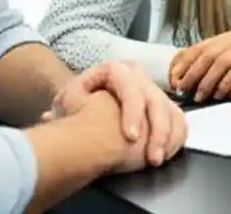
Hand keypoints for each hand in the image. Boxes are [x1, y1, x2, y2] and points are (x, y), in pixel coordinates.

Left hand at [49, 60, 186, 167]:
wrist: (89, 104)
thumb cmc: (79, 101)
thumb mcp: (70, 98)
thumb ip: (65, 105)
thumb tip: (51, 115)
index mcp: (116, 69)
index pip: (131, 87)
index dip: (134, 112)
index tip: (131, 138)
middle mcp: (139, 77)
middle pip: (156, 101)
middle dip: (157, 132)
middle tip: (152, 158)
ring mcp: (153, 91)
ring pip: (170, 111)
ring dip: (168, 138)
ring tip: (158, 159)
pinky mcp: (163, 107)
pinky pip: (179, 121)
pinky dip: (176, 138)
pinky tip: (167, 154)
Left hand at [169, 28, 230, 102]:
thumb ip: (223, 64)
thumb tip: (194, 78)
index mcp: (230, 36)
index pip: (200, 47)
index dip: (185, 64)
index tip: (174, 81)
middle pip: (208, 53)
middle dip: (192, 73)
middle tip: (183, 90)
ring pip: (223, 59)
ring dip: (208, 79)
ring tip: (200, 95)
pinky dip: (229, 78)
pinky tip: (222, 91)